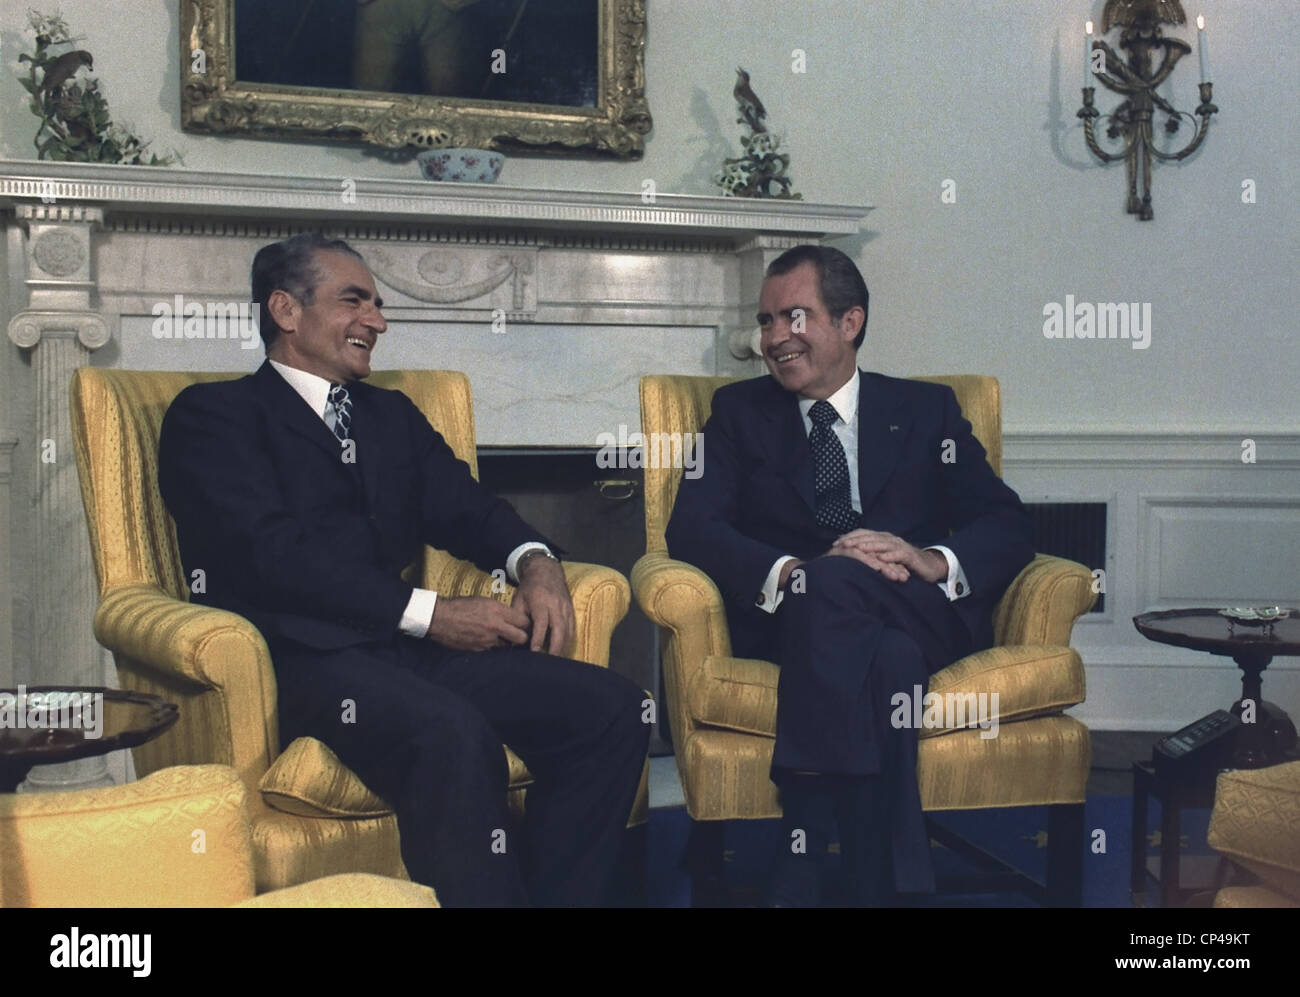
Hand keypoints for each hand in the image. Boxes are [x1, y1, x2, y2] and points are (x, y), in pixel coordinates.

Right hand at [426, 596, 529, 651]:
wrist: (440, 618)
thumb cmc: (460, 606)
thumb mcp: (483, 601)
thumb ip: (499, 610)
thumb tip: (511, 617)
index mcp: (497, 610)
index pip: (524, 621)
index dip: (527, 624)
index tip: (526, 625)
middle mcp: (495, 626)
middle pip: (522, 638)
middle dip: (523, 638)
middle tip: (520, 636)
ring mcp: (487, 639)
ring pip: (507, 646)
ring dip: (507, 643)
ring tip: (501, 638)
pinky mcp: (479, 649)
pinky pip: (492, 650)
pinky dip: (492, 646)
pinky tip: (486, 640)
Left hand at [512, 554, 574, 655]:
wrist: (546, 571)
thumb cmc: (529, 587)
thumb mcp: (519, 599)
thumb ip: (519, 618)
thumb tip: (517, 637)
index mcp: (540, 602)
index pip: (541, 623)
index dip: (539, 638)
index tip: (535, 651)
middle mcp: (555, 606)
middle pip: (559, 629)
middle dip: (555, 647)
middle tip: (550, 662)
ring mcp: (565, 608)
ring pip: (568, 630)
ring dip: (563, 646)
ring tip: (557, 660)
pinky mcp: (571, 610)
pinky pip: (572, 628)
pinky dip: (568, 640)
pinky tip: (563, 650)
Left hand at [827, 530, 947, 583]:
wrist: (928, 565)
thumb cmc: (902, 562)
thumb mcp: (883, 557)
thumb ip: (870, 555)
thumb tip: (849, 556)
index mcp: (882, 538)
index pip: (863, 534)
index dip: (849, 537)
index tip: (835, 544)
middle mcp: (890, 539)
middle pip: (870, 537)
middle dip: (855, 541)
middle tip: (842, 545)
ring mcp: (900, 546)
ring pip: (882, 544)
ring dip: (870, 546)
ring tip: (858, 549)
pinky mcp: (910, 556)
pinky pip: (898, 555)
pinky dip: (889, 557)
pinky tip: (881, 559)